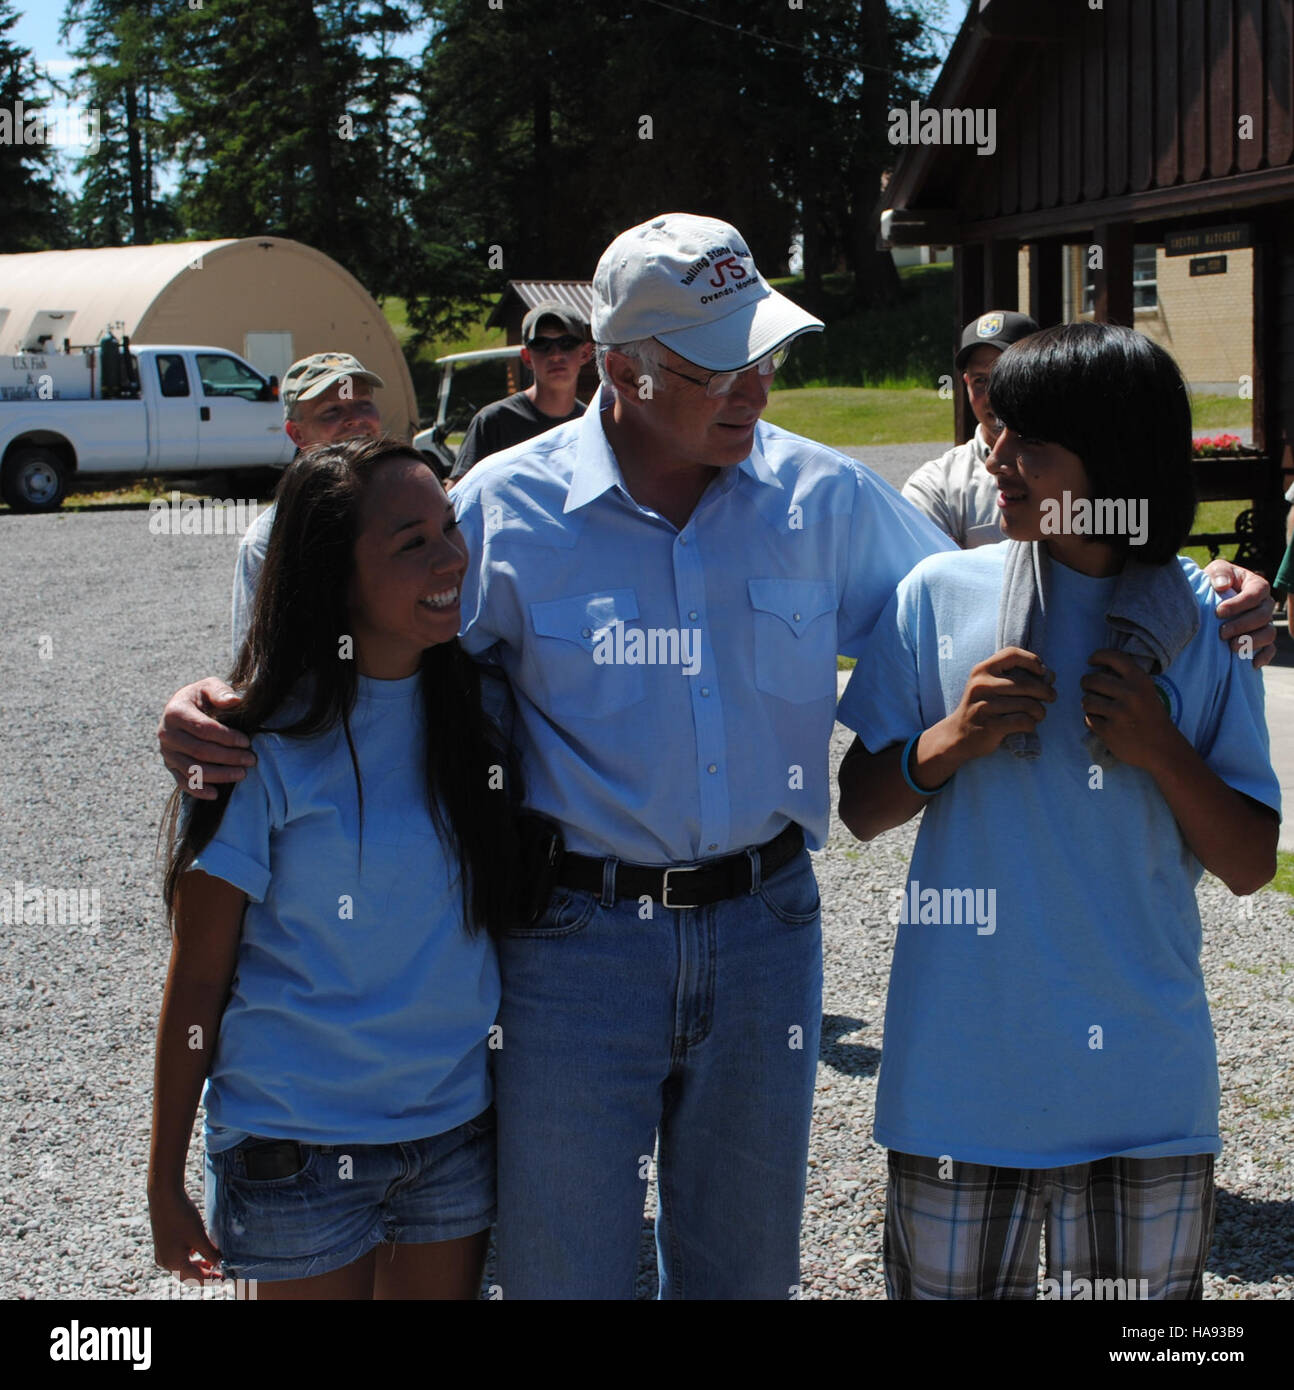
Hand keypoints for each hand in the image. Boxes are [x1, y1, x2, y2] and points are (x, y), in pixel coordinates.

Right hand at [149, 1185, 222, 1283]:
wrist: (164, 1195)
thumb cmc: (181, 1216)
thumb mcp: (199, 1236)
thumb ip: (210, 1253)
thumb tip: (221, 1263)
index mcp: (172, 1263)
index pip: (194, 1278)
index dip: (211, 1279)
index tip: (224, 1278)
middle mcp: (165, 1261)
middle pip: (188, 1274)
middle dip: (205, 1273)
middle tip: (221, 1272)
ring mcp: (163, 1252)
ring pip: (184, 1264)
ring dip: (199, 1264)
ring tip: (215, 1261)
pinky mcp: (164, 1243)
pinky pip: (180, 1255)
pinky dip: (192, 1256)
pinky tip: (203, 1249)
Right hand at [157, 679, 253, 800]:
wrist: (184, 708)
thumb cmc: (202, 697)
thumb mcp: (209, 686)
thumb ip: (220, 692)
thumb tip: (234, 701)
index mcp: (175, 712)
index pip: (204, 729)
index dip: (227, 738)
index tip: (247, 742)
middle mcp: (166, 734)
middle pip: (199, 751)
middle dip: (228, 757)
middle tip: (251, 759)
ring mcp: (167, 752)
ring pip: (192, 769)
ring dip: (219, 775)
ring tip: (242, 773)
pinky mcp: (170, 765)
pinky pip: (182, 782)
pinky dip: (198, 790)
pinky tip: (216, 794)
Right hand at [932, 647, 1055, 767]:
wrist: (957, 735)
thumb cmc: (981, 707)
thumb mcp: (988, 685)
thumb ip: (1015, 677)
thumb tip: (1050, 675)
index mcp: (982, 670)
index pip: (1012, 654)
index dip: (1033, 660)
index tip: (1042, 673)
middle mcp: (981, 684)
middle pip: (1027, 683)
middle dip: (1045, 691)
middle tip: (1051, 697)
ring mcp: (984, 705)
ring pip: (1028, 704)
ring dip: (1040, 711)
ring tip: (1038, 714)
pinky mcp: (990, 725)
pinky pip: (1023, 721)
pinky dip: (1031, 724)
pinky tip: (1028, 725)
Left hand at [1080, 649, 1179, 768]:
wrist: (1163, 749)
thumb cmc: (1151, 717)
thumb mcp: (1146, 692)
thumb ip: (1126, 680)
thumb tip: (1096, 669)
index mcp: (1140, 681)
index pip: (1113, 657)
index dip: (1098, 656)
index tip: (1091, 661)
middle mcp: (1130, 694)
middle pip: (1092, 680)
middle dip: (1086, 683)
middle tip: (1088, 687)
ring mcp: (1118, 713)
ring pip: (1086, 700)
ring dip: (1088, 703)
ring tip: (1097, 707)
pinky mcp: (1109, 731)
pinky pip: (1087, 719)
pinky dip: (1091, 720)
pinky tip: (1102, 722)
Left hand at [1203, 559, 1274, 668]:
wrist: (1211, 599)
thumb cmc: (1215, 582)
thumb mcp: (1216, 570)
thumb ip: (1220, 573)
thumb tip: (1222, 586)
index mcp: (1257, 586)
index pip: (1255, 594)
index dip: (1239, 604)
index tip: (1219, 612)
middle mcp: (1265, 605)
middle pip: (1263, 616)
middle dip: (1242, 625)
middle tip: (1222, 632)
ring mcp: (1265, 623)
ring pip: (1269, 633)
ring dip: (1251, 641)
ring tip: (1231, 647)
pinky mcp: (1261, 639)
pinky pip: (1270, 650)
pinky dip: (1263, 657)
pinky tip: (1251, 663)